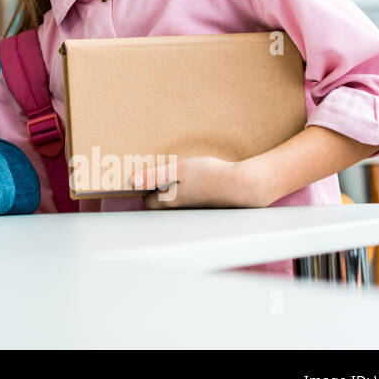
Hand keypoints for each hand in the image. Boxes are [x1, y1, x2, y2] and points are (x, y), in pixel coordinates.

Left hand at [131, 156, 265, 209]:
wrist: (245, 185)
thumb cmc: (210, 175)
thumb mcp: (178, 169)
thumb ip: (155, 175)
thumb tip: (133, 181)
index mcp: (170, 201)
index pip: (148, 201)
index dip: (145, 188)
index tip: (145, 176)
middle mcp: (181, 209)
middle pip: (162, 203)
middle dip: (159, 190)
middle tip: (162, 172)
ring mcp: (196, 209)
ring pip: (178, 200)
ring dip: (176, 189)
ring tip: (181, 174)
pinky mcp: (209, 205)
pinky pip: (193, 198)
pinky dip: (192, 189)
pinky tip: (199, 179)